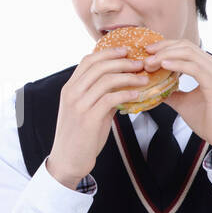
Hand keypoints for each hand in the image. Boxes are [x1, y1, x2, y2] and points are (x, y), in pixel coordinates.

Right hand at [47, 45, 150, 188]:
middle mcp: (72, 93)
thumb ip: (100, 96)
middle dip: (122, 61)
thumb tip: (121, 86)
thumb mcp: (86, 111)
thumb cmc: (79, 137)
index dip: (108, 53)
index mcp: (69, 88)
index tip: (126, 51)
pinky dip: (126, 93)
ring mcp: (79, 105)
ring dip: (129, 76)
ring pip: (106, 80)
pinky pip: (110, 99)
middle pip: (99, 66)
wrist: (67, 161)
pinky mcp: (88, 119)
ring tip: (144, 78)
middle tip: (140, 63)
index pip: (88, 61)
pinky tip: (138, 94)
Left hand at [143, 38, 211, 162]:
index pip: (186, 48)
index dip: (165, 47)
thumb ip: (171, 93)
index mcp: (209, 67)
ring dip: (165, 55)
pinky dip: (176, 64)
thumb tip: (155, 90)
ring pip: (188, 53)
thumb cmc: (211, 122)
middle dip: (163, 48)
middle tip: (145, 55)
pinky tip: (163, 66)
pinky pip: (193, 67)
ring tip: (149, 63)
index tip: (148, 53)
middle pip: (185, 45)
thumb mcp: (185, 103)